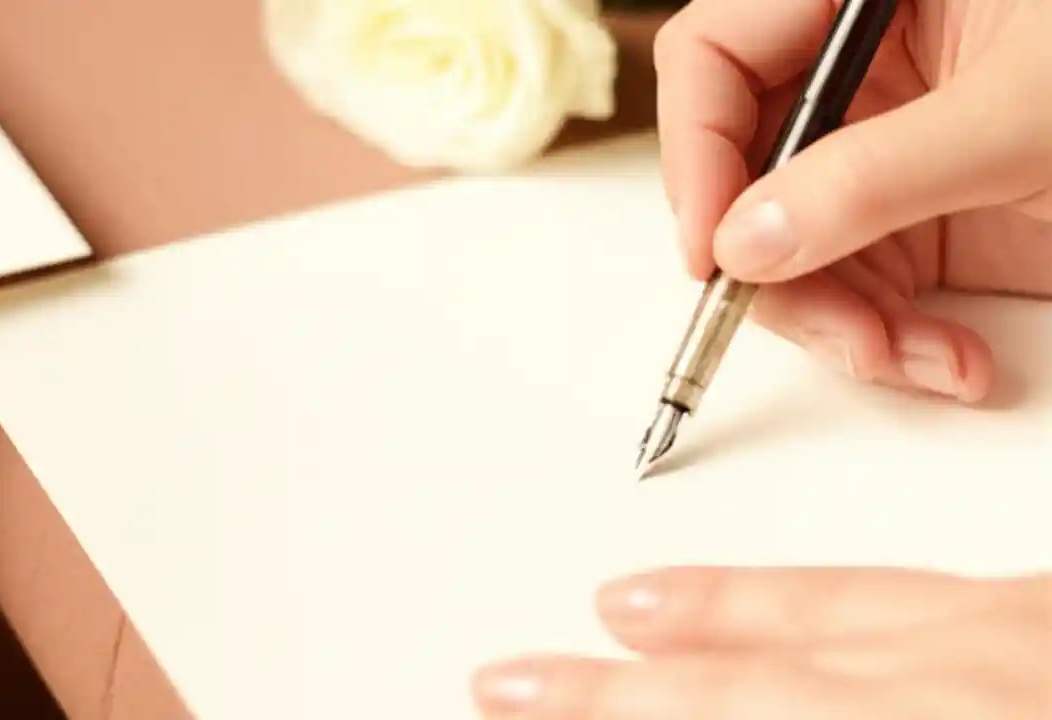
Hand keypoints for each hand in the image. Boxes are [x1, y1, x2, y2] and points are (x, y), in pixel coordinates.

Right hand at [472, 567, 1051, 717]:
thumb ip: (806, 706)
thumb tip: (709, 690)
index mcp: (953, 716)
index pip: (731, 708)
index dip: (611, 708)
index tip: (523, 698)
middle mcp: (984, 674)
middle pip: (755, 675)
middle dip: (618, 686)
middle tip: (520, 680)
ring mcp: (1029, 630)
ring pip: (835, 609)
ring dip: (715, 613)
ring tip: (626, 611)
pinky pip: (924, 585)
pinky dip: (832, 594)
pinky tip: (800, 605)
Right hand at [655, 0, 1051, 402]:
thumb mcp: (1022, 117)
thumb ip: (873, 177)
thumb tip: (745, 244)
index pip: (718, 57)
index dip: (697, 151)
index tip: (714, 247)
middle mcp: (863, 70)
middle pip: (745, 170)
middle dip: (778, 267)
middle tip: (826, 327)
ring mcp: (887, 148)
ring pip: (793, 248)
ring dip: (841, 324)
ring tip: (913, 361)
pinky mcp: (922, 218)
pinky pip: (859, 289)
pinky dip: (891, 341)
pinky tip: (948, 362)